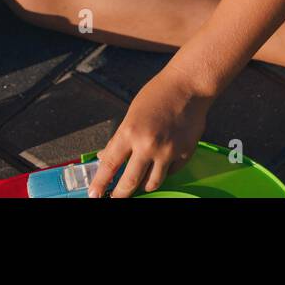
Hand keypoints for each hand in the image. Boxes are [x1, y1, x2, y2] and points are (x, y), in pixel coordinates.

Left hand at [88, 66, 211, 197]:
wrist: (190, 86)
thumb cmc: (159, 93)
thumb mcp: (132, 114)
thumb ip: (120, 138)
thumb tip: (107, 158)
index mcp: (130, 132)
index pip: (109, 165)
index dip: (99, 183)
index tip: (94, 194)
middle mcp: (148, 145)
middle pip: (129, 182)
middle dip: (120, 195)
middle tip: (116, 198)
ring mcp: (168, 151)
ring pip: (152, 184)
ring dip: (144, 185)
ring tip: (141, 181)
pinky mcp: (185, 153)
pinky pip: (171, 172)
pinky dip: (165, 171)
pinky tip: (163, 161)